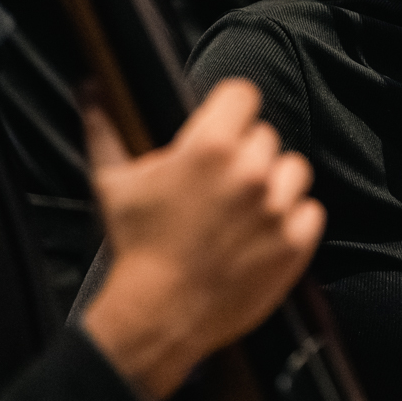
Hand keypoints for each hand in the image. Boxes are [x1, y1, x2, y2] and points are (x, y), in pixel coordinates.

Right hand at [78, 79, 323, 400]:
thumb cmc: (136, 246)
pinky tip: (262, 232)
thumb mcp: (111, 182)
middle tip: (219, 183)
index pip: (243, 94)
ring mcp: (277, 209)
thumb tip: (92, 87)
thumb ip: (104, 127)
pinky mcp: (295, 243)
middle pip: (265, 136)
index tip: (222, 126)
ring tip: (243, 208)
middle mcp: (250, 172)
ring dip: (274, 184)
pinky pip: (310, 211)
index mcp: (210, 147)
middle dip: (244, 153)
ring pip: (293, 170)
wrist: (158, 313)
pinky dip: (293, 220)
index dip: (231, 109)